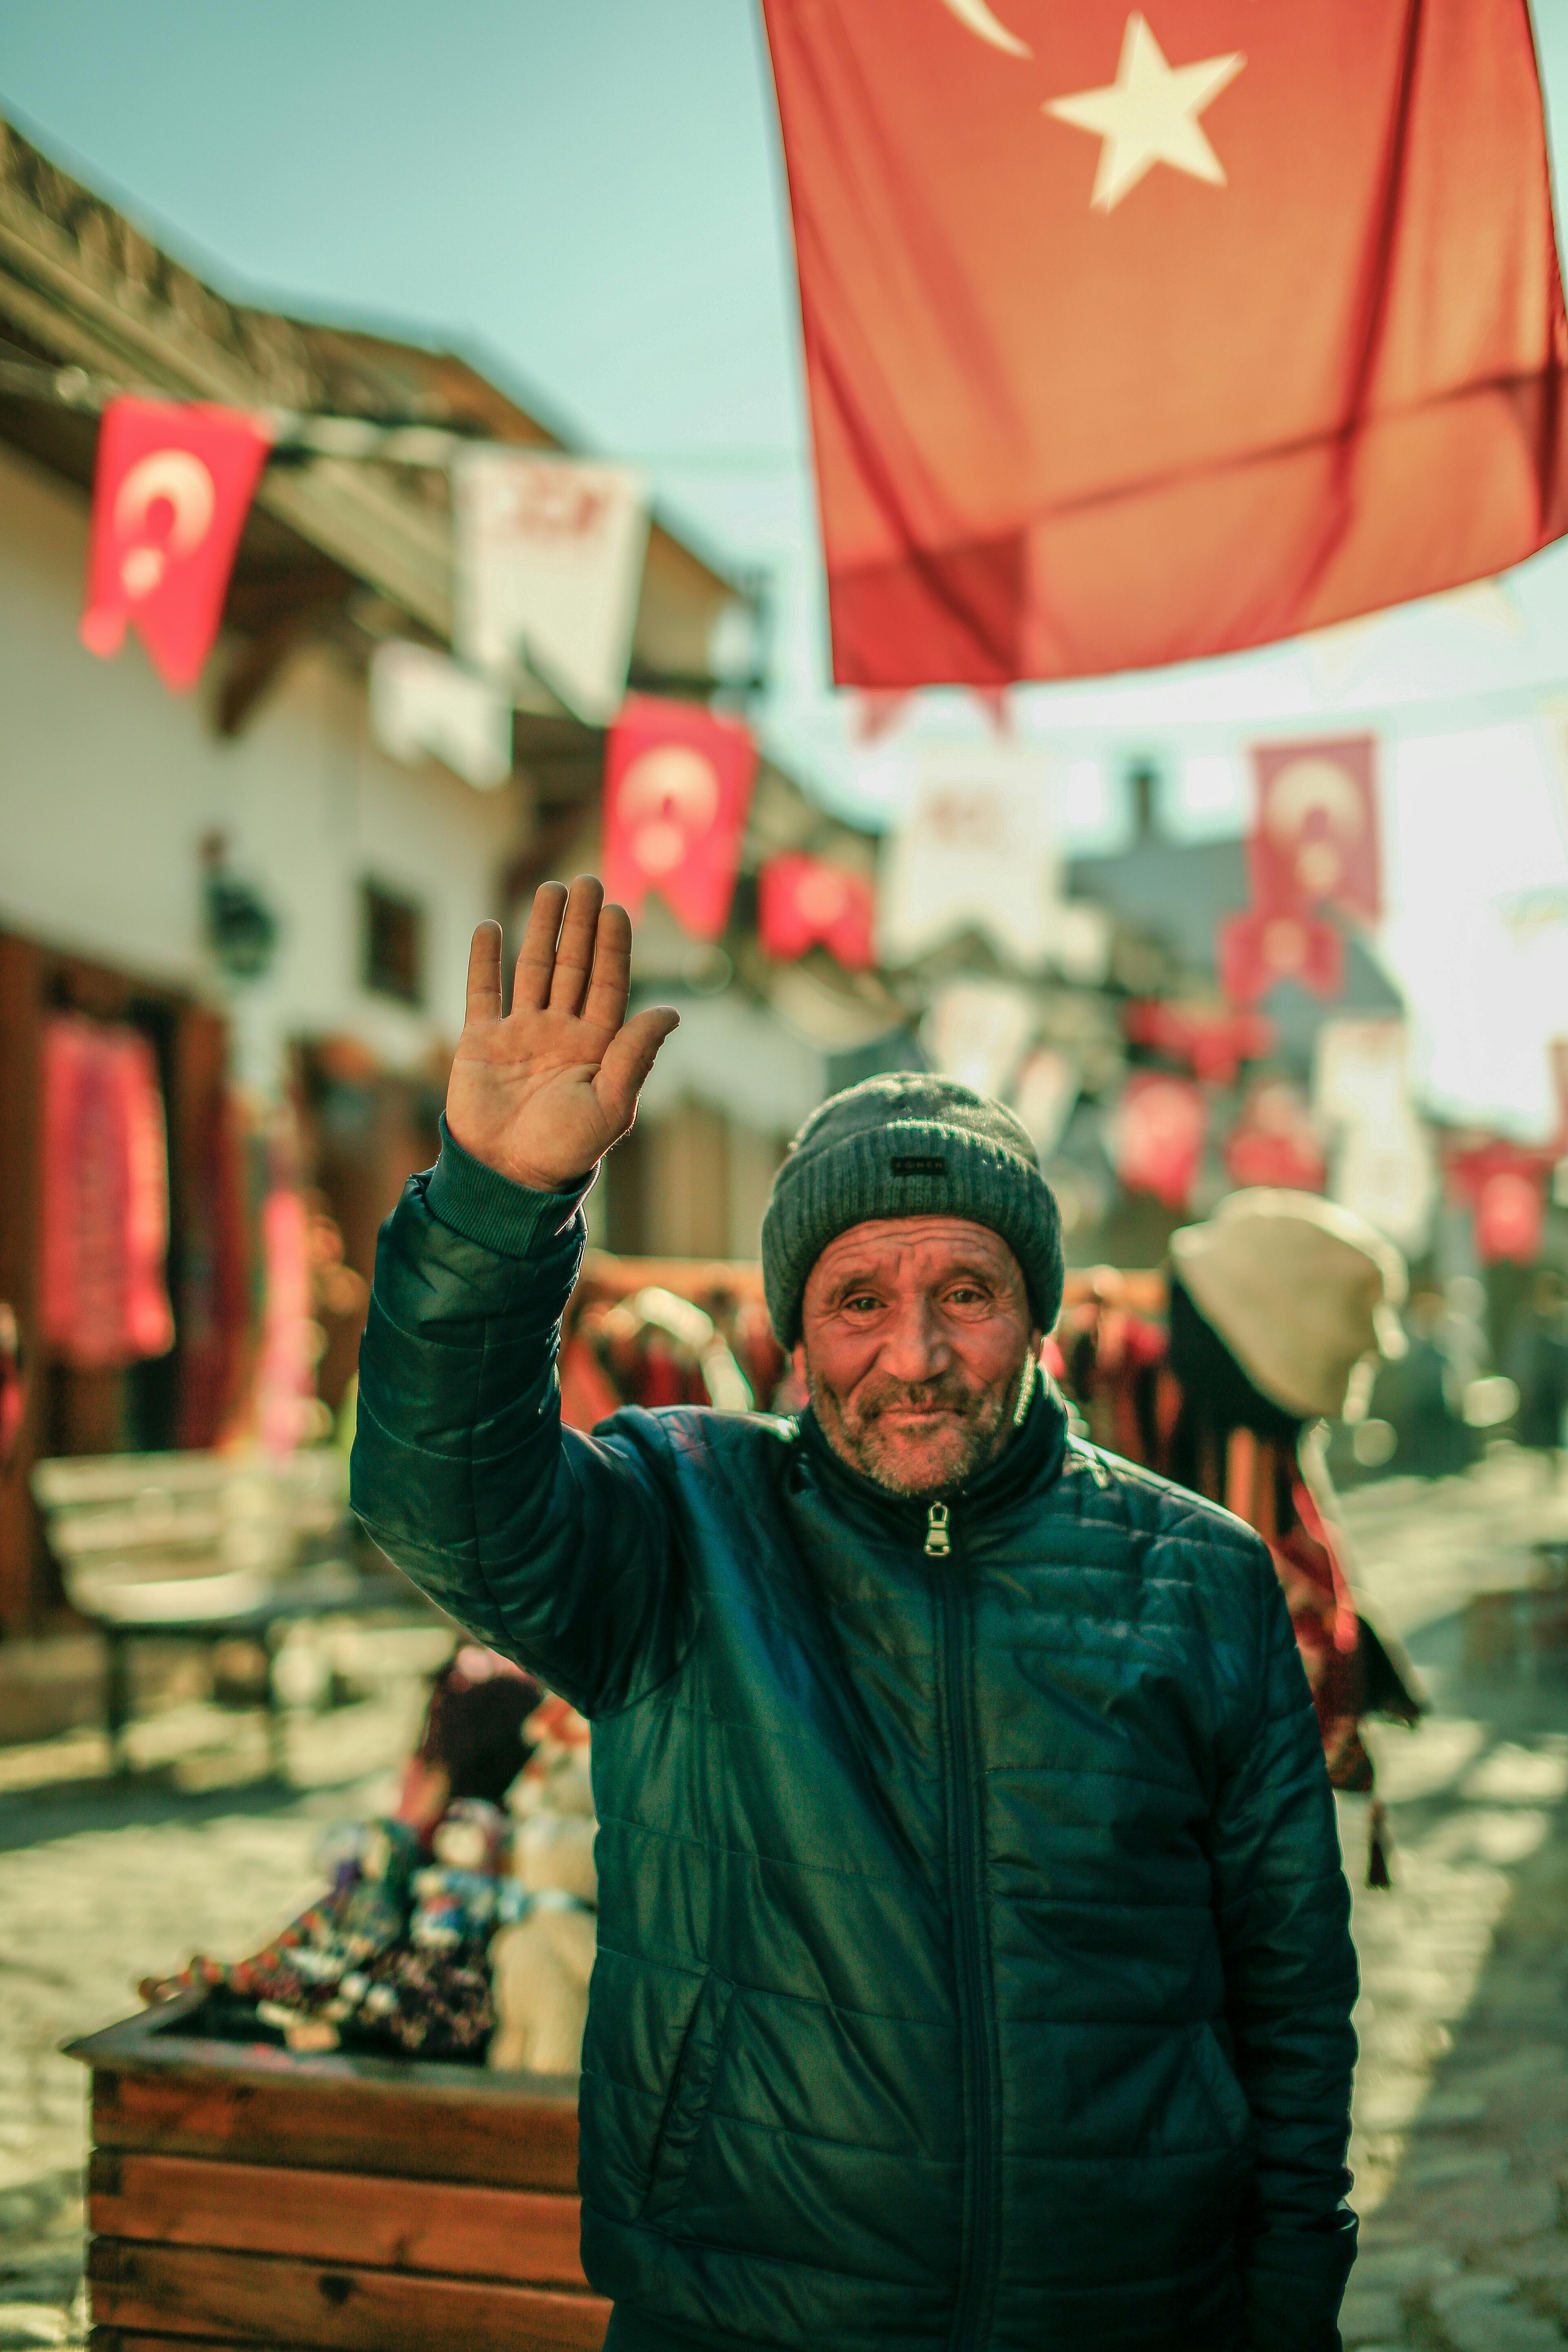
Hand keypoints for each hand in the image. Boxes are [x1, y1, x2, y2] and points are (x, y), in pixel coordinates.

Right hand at [446, 876, 678, 1190]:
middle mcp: (560, 1032)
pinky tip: (489, 926)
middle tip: (587, 879)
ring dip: (541, 929)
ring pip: (532, 970)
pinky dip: (483, 960)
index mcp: (596, 1046)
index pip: (608, 984)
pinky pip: (482, 993)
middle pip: (573, 966)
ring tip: (550, 888)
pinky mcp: (481, 1042)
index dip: (613, 946)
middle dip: (580, 924)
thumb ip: (636, 1054)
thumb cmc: (566, 1148)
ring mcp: (520, 1034)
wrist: (507, 1176)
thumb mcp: (612, 1103)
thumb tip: (671, 1012)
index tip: (618, 907)